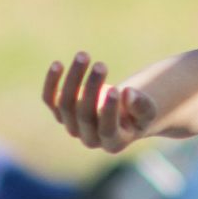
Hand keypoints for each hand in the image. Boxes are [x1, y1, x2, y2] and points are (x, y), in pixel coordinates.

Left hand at [42, 49, 158, 153]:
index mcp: (113, 142)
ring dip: (74, 78)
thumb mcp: (147, 111)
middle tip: (101, 65)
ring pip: (66, 104)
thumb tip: (127, 93)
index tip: (115, 89)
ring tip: (83, 55)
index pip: (107, 129)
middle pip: (85, 114)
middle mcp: (89, 138)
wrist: (120, 116)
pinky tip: (58, 64)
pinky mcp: (60, 113)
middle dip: (92, 88)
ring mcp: (72, 127)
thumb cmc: (137, 114)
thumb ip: (141, 106)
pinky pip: (50, 99)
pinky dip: (52, 82)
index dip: (109, 110)